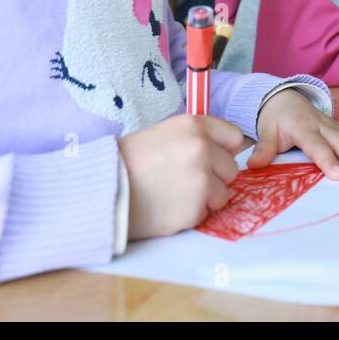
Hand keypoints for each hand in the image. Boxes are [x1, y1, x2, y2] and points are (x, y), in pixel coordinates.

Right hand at [119, 114, 242, 239]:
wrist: (104, 189)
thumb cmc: (130, 161)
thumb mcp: (164, 134)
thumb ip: (196, 139)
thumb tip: (226, 152)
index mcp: (194, 126)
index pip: (234, 137)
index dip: (223, 151)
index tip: (210, 158)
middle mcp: (202, 149)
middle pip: (231, 169)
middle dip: (214, 177)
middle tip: (184, 180)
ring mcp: (201, 179)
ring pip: (223, 194)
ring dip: (205, 198)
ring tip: (174, 194)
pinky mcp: (195, 209)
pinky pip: (206, 213)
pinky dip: (191, 214)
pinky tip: (169, 206)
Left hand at [252, 90, 338, 179]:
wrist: (284, 98)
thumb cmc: (275, 120)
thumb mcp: (265, 133)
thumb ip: (263, 149)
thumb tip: (253, 166)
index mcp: (303, 128)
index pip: (316, 146)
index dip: (327, 160)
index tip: (338, 175)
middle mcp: (323, 125)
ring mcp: (335, 126)